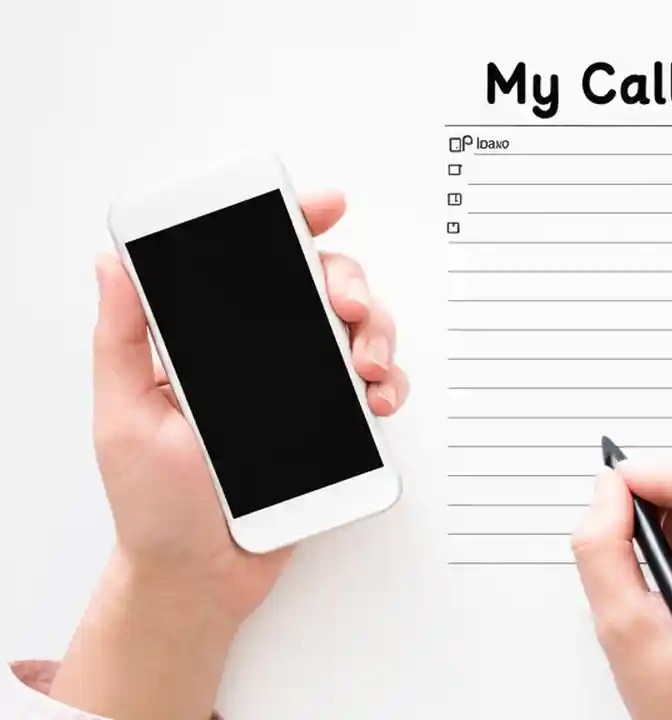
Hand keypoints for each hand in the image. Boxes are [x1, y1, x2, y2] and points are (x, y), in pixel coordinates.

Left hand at [50, 190, 408, 719]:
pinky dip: (390, 384)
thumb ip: (123, 338)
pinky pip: (377, 390)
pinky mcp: (333, 426)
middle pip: (320, 288)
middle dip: (349, 282)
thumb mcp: (124, 416)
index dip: (290, 226)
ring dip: (377, 333)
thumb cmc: (155, 506)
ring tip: (369, 365)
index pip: (252, 267)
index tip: (318, 207)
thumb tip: (112, 262)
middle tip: (349, 307)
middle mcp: (262, 357)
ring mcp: (302, 389)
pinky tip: (378, 398)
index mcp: (211, 343)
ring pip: (359, 332)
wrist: (200, 577)